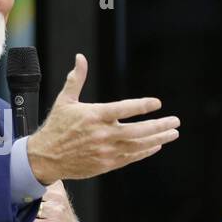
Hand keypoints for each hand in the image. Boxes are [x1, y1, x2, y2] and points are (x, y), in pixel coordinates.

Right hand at [26, 54, 178, 183]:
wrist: (46, 157)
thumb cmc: (56, 126)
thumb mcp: (65, 100)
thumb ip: (76, 78)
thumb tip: (80, 57)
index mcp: (95, 116)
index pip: (125, 109)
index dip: (143, 106)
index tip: (157, 103)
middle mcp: (103, 134)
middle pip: (138, 130)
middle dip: (159, 126)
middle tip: (175, 121)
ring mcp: (106, 151)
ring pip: (138, 145)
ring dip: (158, 139)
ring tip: (172, 133)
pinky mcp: (106, 164)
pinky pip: (130, 157)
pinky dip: (145, 151)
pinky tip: (156, 145)